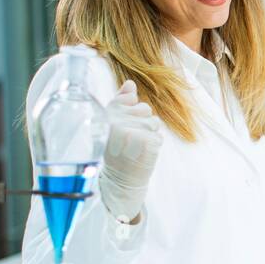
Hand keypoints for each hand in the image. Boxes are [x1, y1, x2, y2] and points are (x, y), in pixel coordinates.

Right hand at [98, 80, 162, 222]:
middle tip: (129, 138)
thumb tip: (130, 84)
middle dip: (141, 121)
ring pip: (153, 122)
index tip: (124, 125)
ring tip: (135, 146)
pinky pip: (158, 135)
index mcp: (106, 117)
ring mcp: (133, 133)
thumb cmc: (115, 150)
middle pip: (144, 108)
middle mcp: (117, 123)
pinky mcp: (147, 143)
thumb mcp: (112, 124)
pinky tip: (142, 152)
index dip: (130, 110)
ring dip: (149, 133)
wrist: (119, 180)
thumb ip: (121, 103)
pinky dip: (154, 144)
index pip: (127, 99)